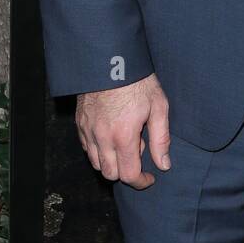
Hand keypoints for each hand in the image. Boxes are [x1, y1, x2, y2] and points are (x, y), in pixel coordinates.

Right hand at [75, 72, 169, 189]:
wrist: (111, 60)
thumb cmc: (138, 82)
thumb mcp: (159, 107)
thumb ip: (161, 139)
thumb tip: (164, 165)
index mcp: (123, 136)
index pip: (128, 175)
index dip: (140, 182)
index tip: (150, 178)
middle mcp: (102, 138)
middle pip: (110, 173)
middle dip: (126, 172)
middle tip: (140, 152)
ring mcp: (88, 131)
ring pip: (95, 163)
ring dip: (111, 162)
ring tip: (126, 141)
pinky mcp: (80, 123)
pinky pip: (87, 148)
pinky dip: (99, 150)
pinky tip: (112, 136)